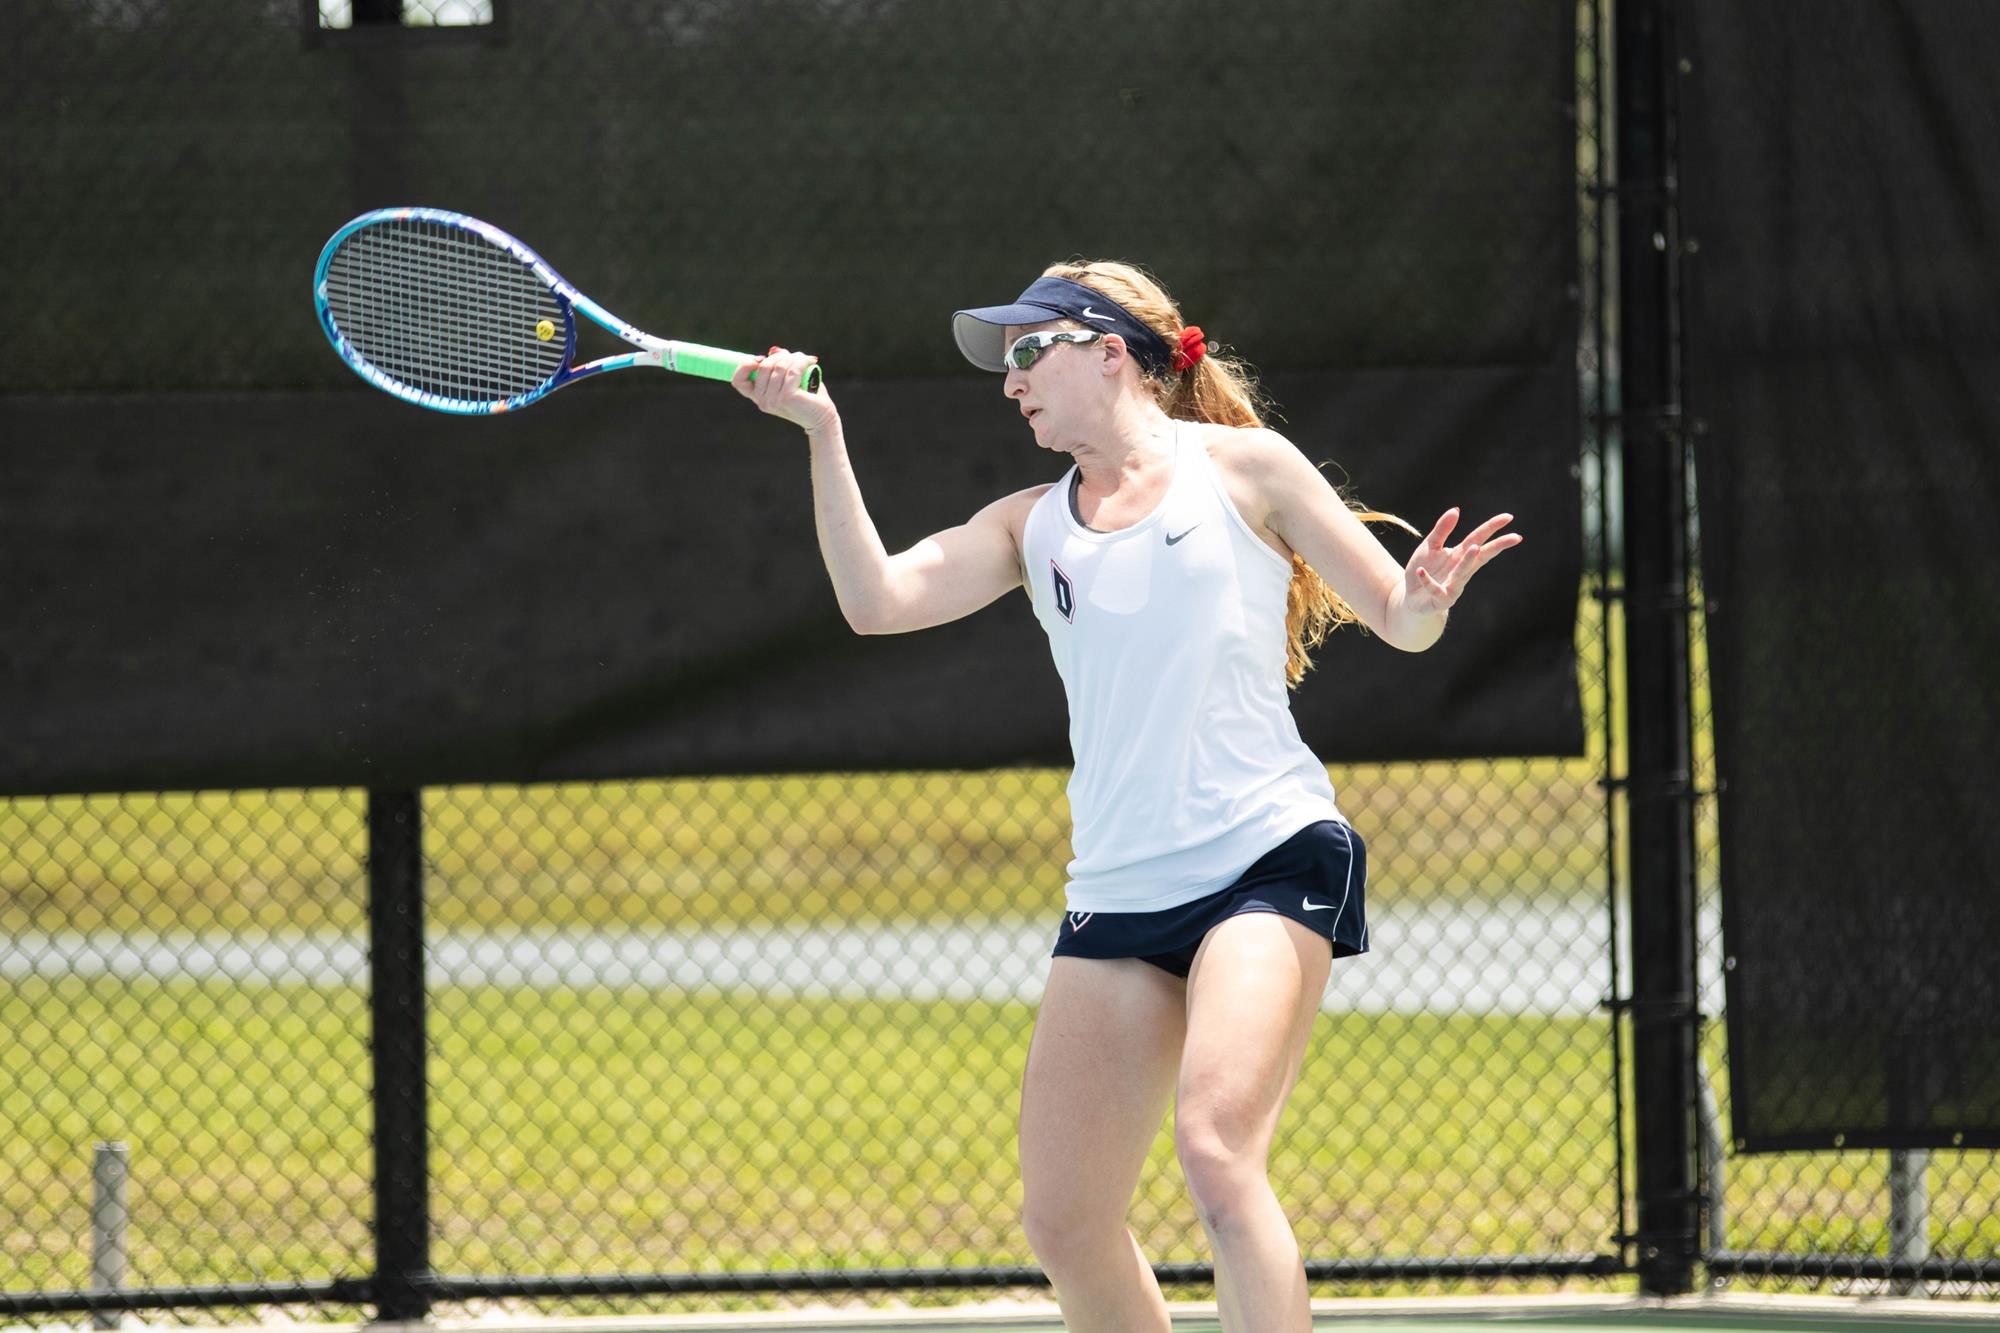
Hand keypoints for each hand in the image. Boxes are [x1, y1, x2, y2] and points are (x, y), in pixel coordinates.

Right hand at [732, 346, 836, 434]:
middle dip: (781, 356)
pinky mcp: (787, 397)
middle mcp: (762, 401)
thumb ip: (779, 365)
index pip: (738, 381)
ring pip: (780, 366)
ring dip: (794, 358)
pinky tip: (810, 362)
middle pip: (764, 366)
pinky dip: (802, 362)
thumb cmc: (806, 396)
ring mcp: (773, 400)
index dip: (745, 366)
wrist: (821, 417)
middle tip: (796, 357)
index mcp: (758, 397)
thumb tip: (773, 350)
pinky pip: (792, 370)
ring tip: (806, 360)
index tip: (759, 359)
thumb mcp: (789, 377)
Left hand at [1402, 508, 1521, 615]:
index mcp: (1459, 555)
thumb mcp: (1430, 546)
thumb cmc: (1424, 569)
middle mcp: (1460, 570)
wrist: (1411, 598)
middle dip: (1497, 546)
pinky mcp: (1439, 599)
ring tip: (1474, 548)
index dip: (1492, 527)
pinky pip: (1434, 589)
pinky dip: (1427, 581)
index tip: (1509, 517)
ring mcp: (1452, 586)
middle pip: (1481, 556)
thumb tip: (1456, 509)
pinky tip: (1420, 571)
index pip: (1479, 538)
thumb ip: (1442, 530)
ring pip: (1462, 573)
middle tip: (1515, 537)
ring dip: (1467, 561)